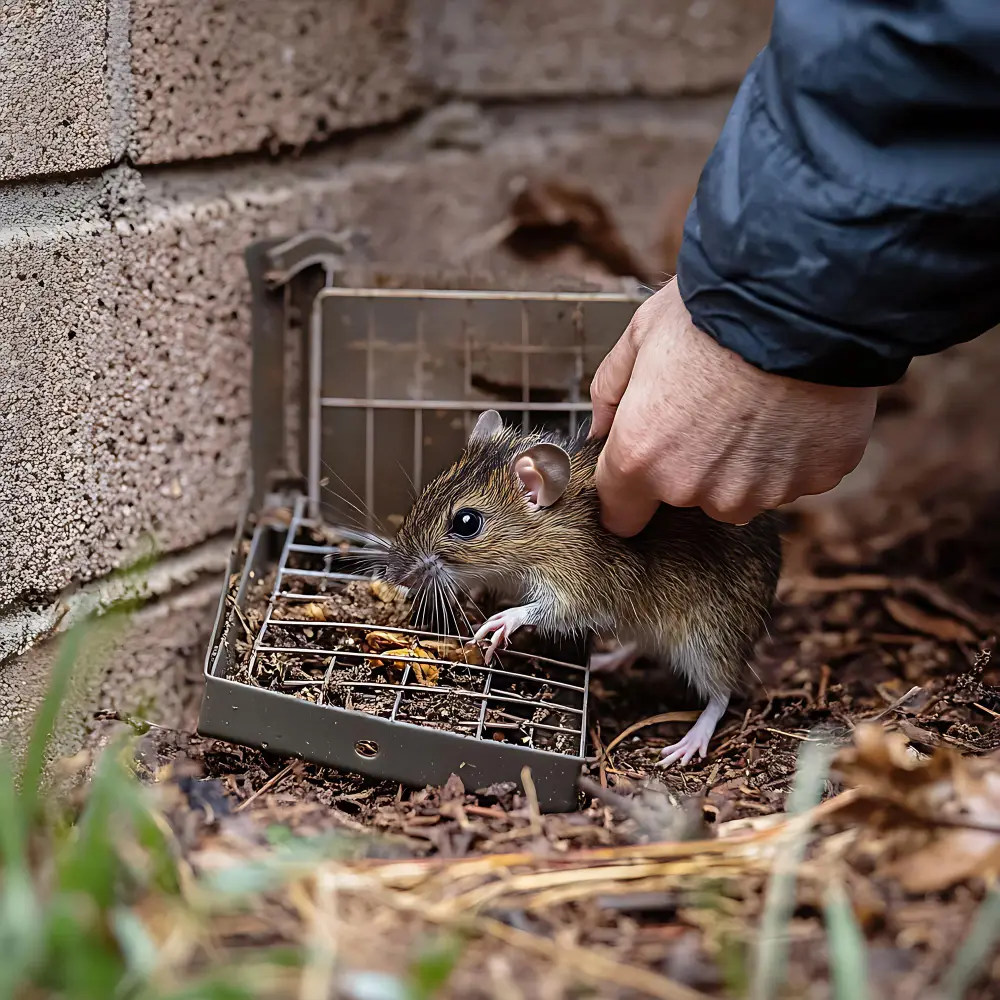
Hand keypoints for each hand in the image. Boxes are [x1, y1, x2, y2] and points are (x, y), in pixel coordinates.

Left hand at [590, 279, 877, 533]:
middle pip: (688, 497)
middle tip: (712, 406)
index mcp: (641, 457)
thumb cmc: (712, 310)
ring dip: (747, 461)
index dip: (629, 492)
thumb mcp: (639, 335)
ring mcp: (760, 490)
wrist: (801, 295)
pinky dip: (796, 449)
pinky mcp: (817, 478)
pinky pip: (798, 474)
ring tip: (759, 401)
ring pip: (744, 491)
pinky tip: (797, 405)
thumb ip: (610, 391)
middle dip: (694, 463)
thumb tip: (602, 427)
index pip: (622, 516)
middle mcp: (697, 487)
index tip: (644, 469)